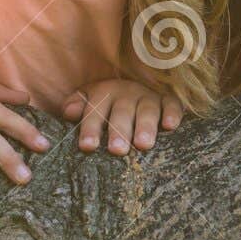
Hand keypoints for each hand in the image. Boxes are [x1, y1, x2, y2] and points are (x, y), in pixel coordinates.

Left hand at [59, 78, 182, 154]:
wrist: (136, 89)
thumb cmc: (107, 105)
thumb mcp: (89, 101)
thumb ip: (76, 106)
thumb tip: (68, 112)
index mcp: (104, 94)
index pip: (95, 111)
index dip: (91, 128)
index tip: (88, 146)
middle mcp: (126, 94)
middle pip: (122, 112)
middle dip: (119, 131)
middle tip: (117, 150)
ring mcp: (148, 97)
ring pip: (147, 110)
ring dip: (145, 126)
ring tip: (143, 145)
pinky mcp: (168, 101)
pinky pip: (171, 104)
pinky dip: (172, 113)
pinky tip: (170, 126)